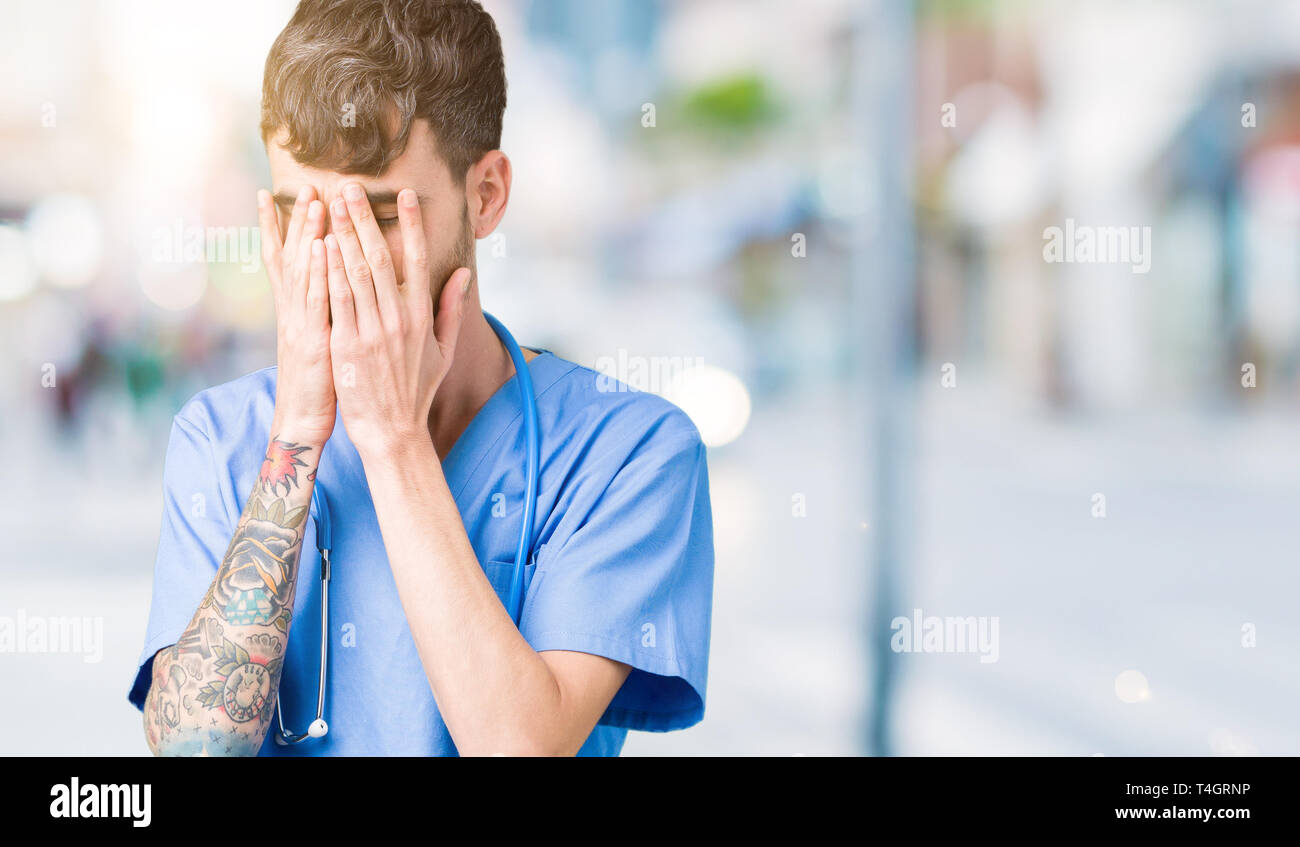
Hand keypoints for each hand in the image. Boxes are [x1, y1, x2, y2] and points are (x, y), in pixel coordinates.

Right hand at [257, 186, 334, 444]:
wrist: (303, 421)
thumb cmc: (323, 383)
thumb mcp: (327, 341)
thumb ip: (335, 312)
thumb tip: (345, 290)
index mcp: (305, 310)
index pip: (299, 261)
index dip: (299, 229)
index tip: (308, 197)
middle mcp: (298, 311)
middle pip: (298, 257)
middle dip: (302, 221)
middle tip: (309, 185)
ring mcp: (302, 324)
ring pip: (303, 272)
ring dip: (306, 235)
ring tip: (313, 202)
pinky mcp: (311, 342)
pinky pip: (315, 302)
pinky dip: (316, 273)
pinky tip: (319, 247)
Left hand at [325, 184, 471, 457]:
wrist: (392, 430)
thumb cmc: (417, 390)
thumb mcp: (443, 350)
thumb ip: (451, 309)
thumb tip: (462, 274)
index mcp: (422, 316)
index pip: (418, 259)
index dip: (412, 224)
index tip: (405, 194)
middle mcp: (398, 318)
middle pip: (379, 257)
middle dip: (364, 219)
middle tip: (350, 188)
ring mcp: (371, 331)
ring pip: (355, 273)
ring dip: (342, 234)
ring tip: (329, 205)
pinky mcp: (347, 344)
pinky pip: (336, 299)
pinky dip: (329, 270)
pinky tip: (320, 245)